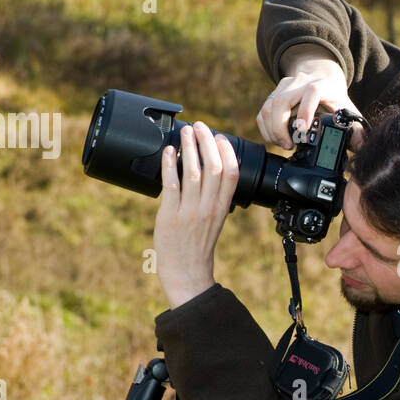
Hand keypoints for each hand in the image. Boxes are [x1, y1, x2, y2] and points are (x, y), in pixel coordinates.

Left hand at [153, 121, 239, 308]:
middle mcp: (209, 208)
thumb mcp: (214, 221)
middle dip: (206, 141)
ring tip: (184, 132)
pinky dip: (170, 164)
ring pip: (193, 171)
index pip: (232, 173)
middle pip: (214, 167)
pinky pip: (171, 184)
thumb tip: (206, 172)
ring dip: (189, 147)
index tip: (218, 137)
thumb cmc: (197, 246)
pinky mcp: (170, 216)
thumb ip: (212, 199)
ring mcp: (190, 212)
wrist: (187, 274)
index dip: (226, 151)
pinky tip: (168, 152)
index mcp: (222, 208)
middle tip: (199, 126)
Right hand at [256, 45, 364, 150]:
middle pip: (281, 100)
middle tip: (288, 145)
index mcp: (321, 85)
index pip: (311, 92)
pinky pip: (263, 110)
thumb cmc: (333, 94)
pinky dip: (265, 127)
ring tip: (282, 144)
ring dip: (271, 129)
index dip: (305, 110)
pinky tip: (273, 138)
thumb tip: (362, 146)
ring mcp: (284, 87)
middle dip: (280, 126)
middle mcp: (299, 83)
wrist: (319, 73)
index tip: (302, 128)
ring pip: (269, 106)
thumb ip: (355, 126)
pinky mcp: (274, 94)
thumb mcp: (347, 107)